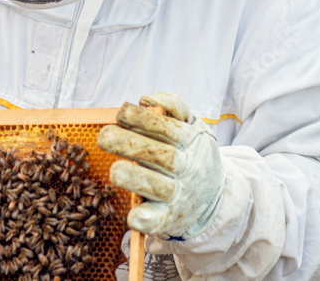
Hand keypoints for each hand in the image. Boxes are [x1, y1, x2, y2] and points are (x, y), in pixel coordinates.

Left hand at [97, 92, 222, 239]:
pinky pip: (158, 219)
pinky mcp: (170, 218)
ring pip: (158, 186)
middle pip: (161, 155)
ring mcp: (179, 194)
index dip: (143, 119)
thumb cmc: (191, 153)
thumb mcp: (194, 126)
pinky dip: (145, 218)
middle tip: (104, 137)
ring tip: (115, 171)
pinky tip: (132, 215)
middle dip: (131, 145)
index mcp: (191, 141)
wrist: (216, 196)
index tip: (120, 113)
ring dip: (135, 179)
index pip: (168, 127)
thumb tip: (147, 100)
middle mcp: (187, 167)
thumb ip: (175, 107)